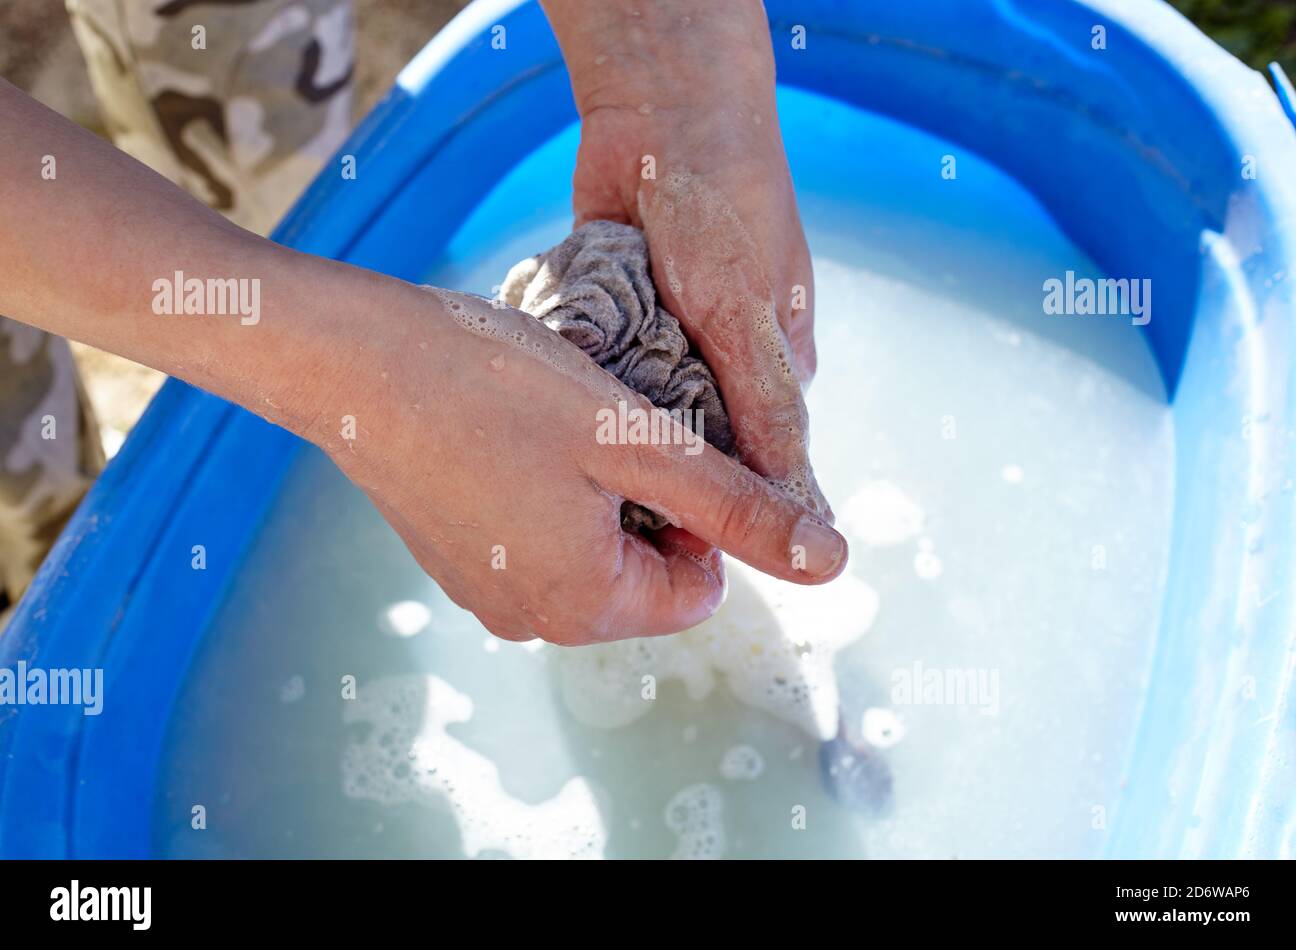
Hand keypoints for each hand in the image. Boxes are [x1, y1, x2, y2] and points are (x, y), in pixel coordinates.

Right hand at [315, 286, 846, 644]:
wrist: (352, 360)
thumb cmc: (496, 387)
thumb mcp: (640, 443)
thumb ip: (739, 509)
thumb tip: (833, 565)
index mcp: (585, 606)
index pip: (700, 590)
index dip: (701, 514)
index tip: (660, 444)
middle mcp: (532, 623)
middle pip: (645, 575)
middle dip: (650, 503)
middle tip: (612, 427)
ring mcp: (485, 595)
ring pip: (592, 552)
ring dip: (600, 491)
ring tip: (561, 426)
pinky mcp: (452, 560)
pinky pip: (537, 539)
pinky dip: (549, 492)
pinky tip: (518, 433)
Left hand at [544, 0, 828, 516]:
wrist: (660, 114)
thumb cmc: (724, 209)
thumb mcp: (744, 315)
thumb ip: (763, 408)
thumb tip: (790, 507)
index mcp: (776, 372)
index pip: (752, 465)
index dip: (716, 505)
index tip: (665, 539)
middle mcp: (723, 365)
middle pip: (687, 444)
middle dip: (649, 464)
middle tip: (602, 501)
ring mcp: (667, 343)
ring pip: (637, 412)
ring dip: (610, 423)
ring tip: (569, 462)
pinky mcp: (620, 320)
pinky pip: (600, 370)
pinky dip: (584, 379)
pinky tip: (555, 407)